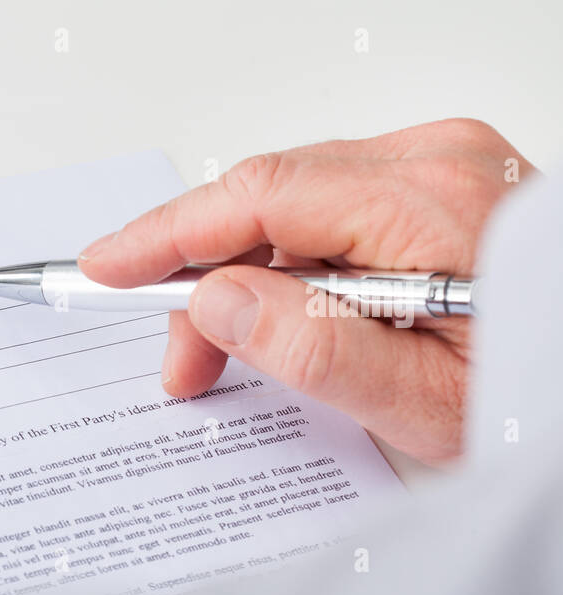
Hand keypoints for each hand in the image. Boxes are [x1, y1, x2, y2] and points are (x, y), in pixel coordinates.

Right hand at [79, 118, 534, 464]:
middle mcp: (436, 162)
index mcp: (432, 202)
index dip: (168, 234)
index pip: (261, 197)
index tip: (106, 266)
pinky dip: (285, 267)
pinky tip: (275, 319)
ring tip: (223, 357)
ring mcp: (440, 167)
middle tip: (179, 362)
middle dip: (202, 278)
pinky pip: (327, 213)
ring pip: (291, 207)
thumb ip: (314, 347)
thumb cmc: (535, 400)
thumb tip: (218, 302)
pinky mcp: (435, 187)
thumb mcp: (422, 401)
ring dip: (243, 279)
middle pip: (268, 199)